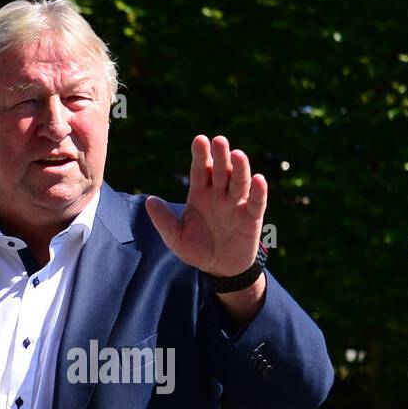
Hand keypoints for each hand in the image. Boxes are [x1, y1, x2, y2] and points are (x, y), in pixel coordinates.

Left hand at [144, 134, 266, 277]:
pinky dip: (259, 191)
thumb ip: (164, 220)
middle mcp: (220, 194)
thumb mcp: (176, 238)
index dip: (201, 155)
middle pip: (221, 171)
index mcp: (201, 193)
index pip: (200, 170)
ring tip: (238, 155)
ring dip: (240, 169)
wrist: (219, 269)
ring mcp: (237, 204)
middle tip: (219, 141)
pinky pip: (256, 203)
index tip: (199, 140)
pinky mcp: (252, 218)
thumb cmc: (197, 249)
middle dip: (220, 156)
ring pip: (239, 182)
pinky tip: (259, 179)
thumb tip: (149, 201)